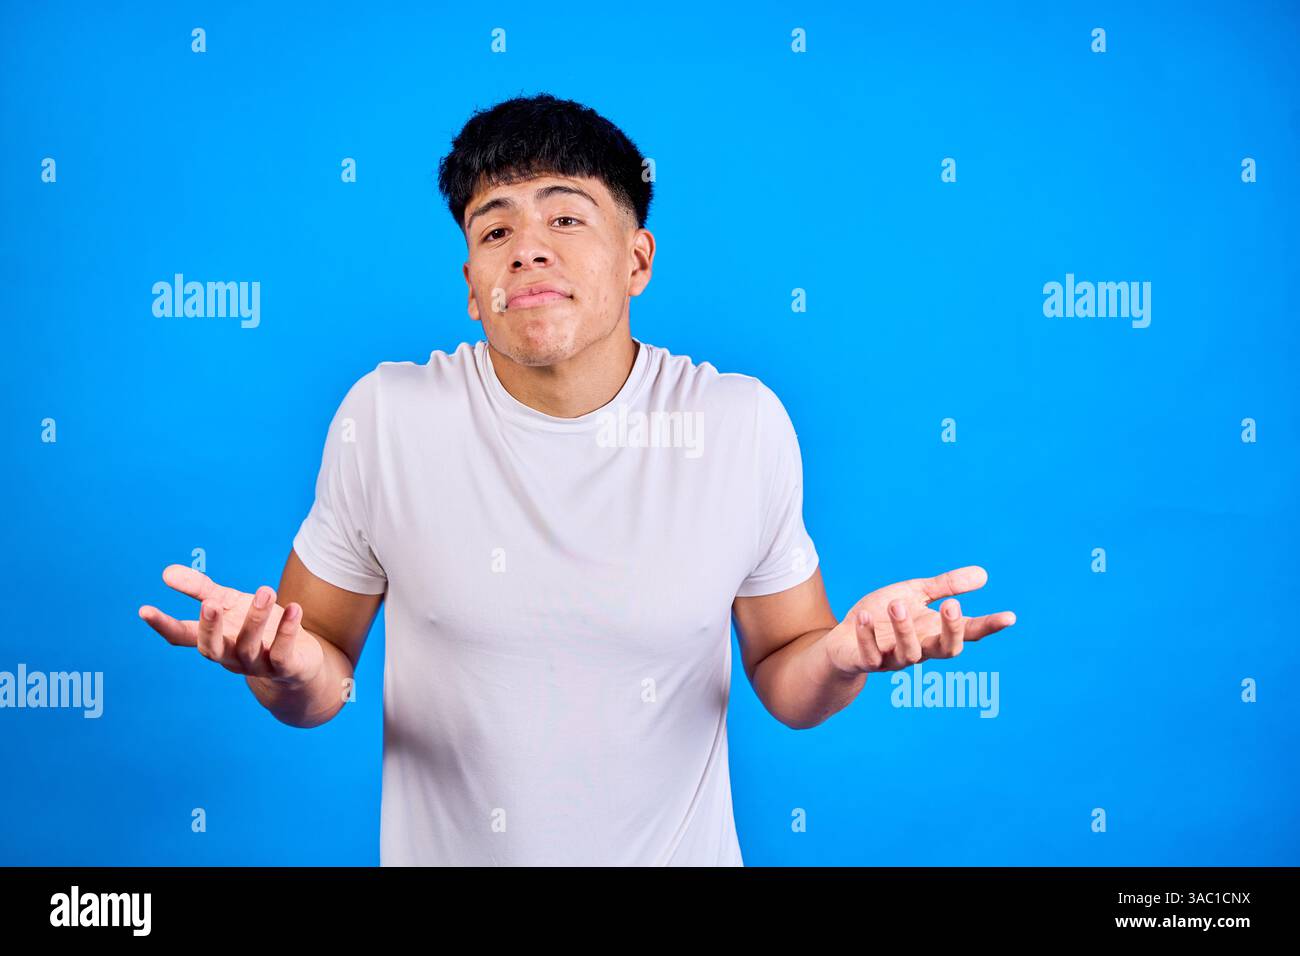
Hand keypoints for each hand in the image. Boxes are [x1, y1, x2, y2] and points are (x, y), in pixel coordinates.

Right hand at [138, 565, 323, 686]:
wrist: (299, 662)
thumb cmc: (258, 628)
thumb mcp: (229, 605)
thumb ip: (201, 590)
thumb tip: (166, 572)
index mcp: (214, 640)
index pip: (182, 636)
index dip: (163, 625)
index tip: (144, 609)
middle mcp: (230, 656)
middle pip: (211, 649)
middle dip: (209, 628)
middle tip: (210, 603)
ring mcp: (257, 665)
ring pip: (249, 646)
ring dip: (255, 618)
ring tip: (264, 591)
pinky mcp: (285, 668)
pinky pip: (283, 652)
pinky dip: (287, 631)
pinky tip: (294, 608)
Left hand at [822, 565, 1014, 674]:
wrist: (844, 641)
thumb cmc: (883, 617)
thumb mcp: (915, 594)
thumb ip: (946, 586)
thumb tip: (984, 574)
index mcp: (934, 631)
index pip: (969, 632)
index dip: (989, 626)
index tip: (1010, 617)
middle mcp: (920, 649)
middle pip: (946, 650)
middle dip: (951, 629)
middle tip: (952, 605)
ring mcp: (893, 659)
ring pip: (909, 654)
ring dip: (904, 629)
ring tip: (897, 604)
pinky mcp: (866, 662)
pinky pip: (869, 655)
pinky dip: (866, 636)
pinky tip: (863, 617)